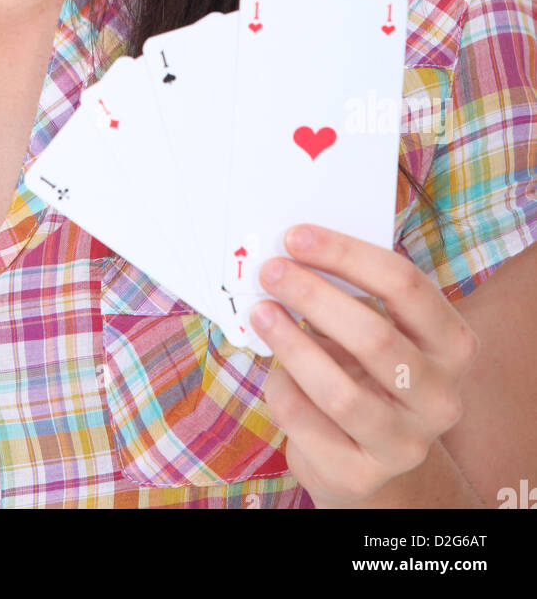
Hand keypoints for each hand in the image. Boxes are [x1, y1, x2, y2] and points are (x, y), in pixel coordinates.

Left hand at [250, 225, 480, 508]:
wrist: (367, 456)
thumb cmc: (364, 370)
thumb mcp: (372, 327)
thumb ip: (346, 293)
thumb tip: (290, 255)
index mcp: (452, 344)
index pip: (406, 285)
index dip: (346, 255)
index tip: (296, 237)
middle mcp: (439, 397)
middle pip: (374, 336)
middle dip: (313, 295)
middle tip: (272, 272)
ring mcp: (406, 443)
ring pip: (339, 391)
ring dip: (291, 343)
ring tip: (261, 313)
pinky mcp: (362, 475)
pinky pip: (307, 423)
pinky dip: (282, 389)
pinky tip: (275, 370)